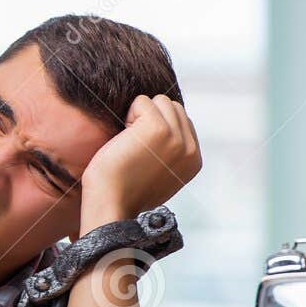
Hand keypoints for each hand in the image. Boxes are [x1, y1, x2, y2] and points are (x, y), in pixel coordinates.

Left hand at [79, 94, 201, 229]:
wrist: (112, 205)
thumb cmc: (124, 191)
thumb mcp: (160, 174)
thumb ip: (172, 152)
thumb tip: (169, 128)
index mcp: (194, 160)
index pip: (182, 120)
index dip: (157, 128)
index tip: (143, 152)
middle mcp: (190, 148)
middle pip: (173, 107)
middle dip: (150, 118)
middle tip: (134, 145)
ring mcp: (177, 137)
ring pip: (160, 101)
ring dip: (140, 115)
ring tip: (131, 142)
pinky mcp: (159, 128)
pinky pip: (142, 101)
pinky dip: (128, 114)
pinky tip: (124, 138)